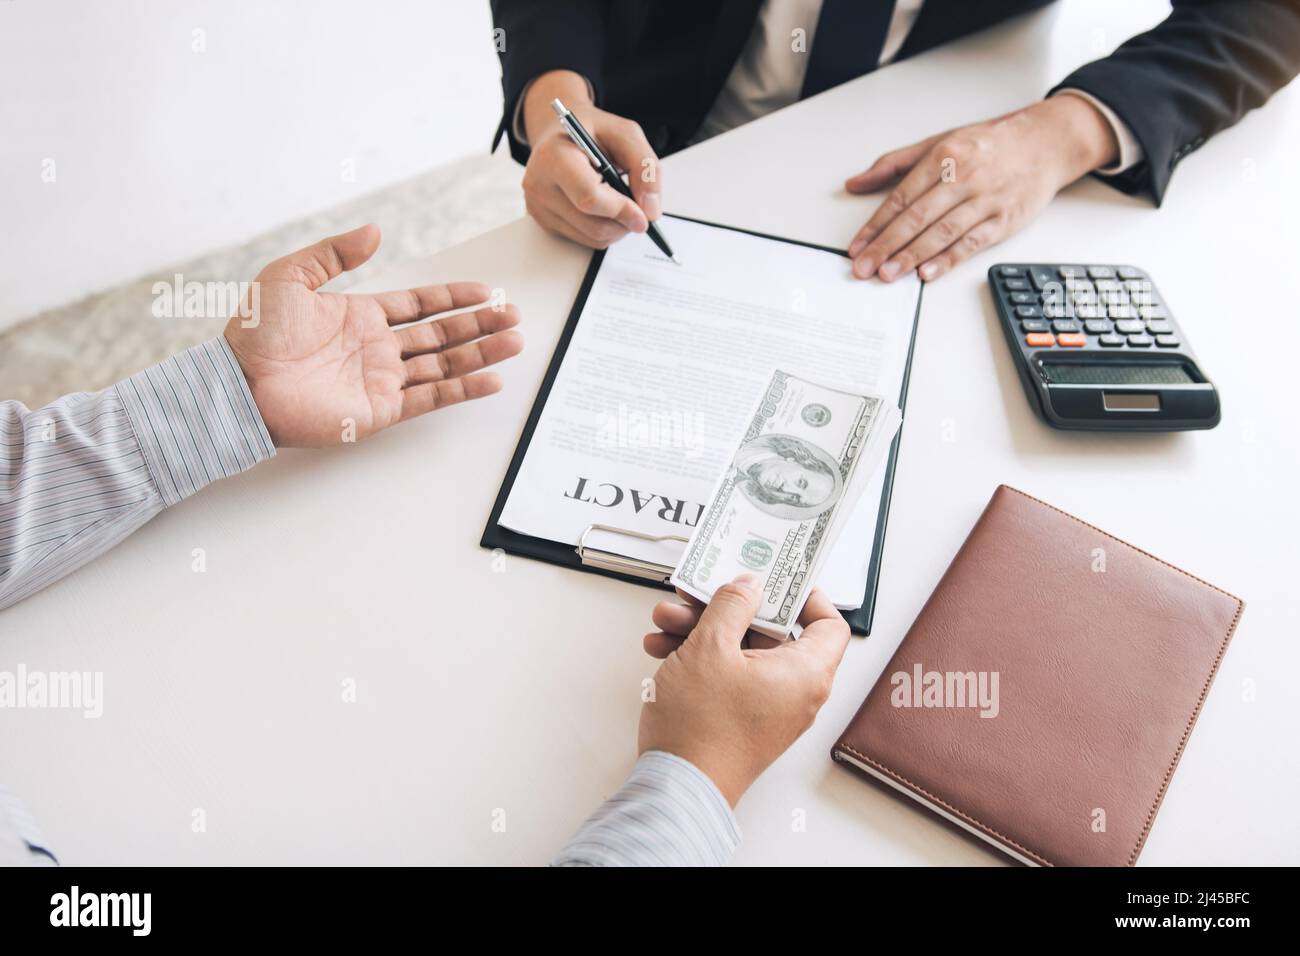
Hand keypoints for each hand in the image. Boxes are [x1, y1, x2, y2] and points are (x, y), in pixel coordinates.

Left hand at [223, 224, 522, 447]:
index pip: (420, 306)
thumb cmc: (256, 333)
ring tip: (514, 342)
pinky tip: (490, 379)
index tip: (485, 291)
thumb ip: (335, 254)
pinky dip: (462, 388)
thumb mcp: (291, 276)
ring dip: (481, 353)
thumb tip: (375, 231)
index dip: (453, 297)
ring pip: (444, 364)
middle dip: (479, 324)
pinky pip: (430, 397)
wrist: (239, 385)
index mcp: (361, 316)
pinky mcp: (380, 411)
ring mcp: (382, 381)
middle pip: (442, 335)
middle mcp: (378, 349)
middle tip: (512, 315)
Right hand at [520, 70, 661, 248]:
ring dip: (617, 229)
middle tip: (639, 211)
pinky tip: (604, 209)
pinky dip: (603, 230)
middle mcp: (539, 184)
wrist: (559, 133)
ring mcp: (538, 207)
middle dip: (624, 223)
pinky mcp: (544, 222)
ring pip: (591, 238)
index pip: (589, 198)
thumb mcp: (625, 134)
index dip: (621, 210)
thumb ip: (645, 166)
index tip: (644, 216)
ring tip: (622, 205)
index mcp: (554, 156)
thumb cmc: (592, 131)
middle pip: (593, 225)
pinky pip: (584, 240)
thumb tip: (651, 210)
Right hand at [638, 577, 851, 806]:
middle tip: (700, 592)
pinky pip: (726, 675)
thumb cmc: (703, 729)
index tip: (775, 576)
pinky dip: (699, 658)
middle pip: (771, 632)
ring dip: (703, 629)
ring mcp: (766, 708)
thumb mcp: (712, 647)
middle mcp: (793, 692)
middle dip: (728, 607)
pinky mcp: (740, 719)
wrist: (677, 788)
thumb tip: (748, 585)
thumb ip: (732, 605)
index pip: (828, 624)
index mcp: (805, 672)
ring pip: (740, 651)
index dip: (805, 595)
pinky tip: (662, 649)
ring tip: (667, 620)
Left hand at [845, 95, 1119, 282]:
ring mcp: (985, 200)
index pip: (901, 198)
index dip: (875, 225)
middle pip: (917, 218)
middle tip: (864, 268)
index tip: (857, 247)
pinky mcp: (1004, 219)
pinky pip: (971, 243)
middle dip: (886, 246)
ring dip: (911, 256)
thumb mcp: (938, 142)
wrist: (1045, 143)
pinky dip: (948, 259)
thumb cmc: (987, 144)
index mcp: (943, 157)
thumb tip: (855, 182)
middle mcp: (963, 177)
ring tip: (888, 275)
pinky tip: (927, 273)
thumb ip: (894, 164)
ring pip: (942, 232)